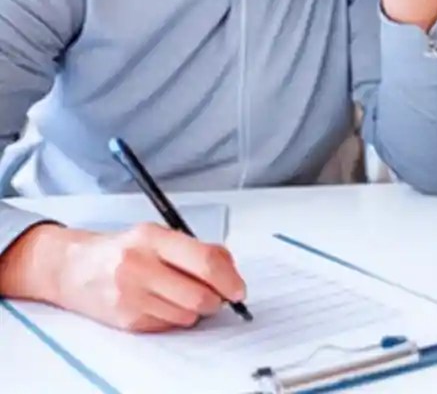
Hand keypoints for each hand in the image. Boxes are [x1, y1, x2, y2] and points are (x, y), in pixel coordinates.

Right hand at [0, 222, 245, 332]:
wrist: (72, 268)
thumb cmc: (123, 250)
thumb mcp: (159, 235)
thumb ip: (198, 249)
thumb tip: (232, 272)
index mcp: (153, 238)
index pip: (205, 260)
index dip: (230, 279)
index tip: (239, 289)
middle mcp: (139, 265)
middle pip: (199, 295)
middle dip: (217, 300)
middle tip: (218, 297)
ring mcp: (130, 294)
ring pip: (187, 315)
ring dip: (196, 311)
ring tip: (183, 296)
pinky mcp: (125, 319)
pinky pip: (168, 326)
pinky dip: (174, 318)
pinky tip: (162, 304)